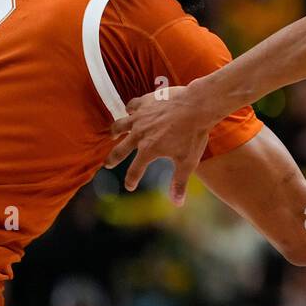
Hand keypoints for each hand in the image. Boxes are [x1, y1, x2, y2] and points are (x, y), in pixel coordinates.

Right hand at [105, 83, 216, 205]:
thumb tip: (177, 203)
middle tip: (108, 164)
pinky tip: (131, 110)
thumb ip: (179, 182)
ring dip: (115, 131)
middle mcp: (139, 134)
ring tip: (113, 134)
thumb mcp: (188, 162)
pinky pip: (132, 106)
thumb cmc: (194, 135)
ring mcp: (141, 117)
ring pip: (121, 125)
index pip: (135, 170)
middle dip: (113, 158)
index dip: (131, 180)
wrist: (197, 106)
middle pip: (120, 149)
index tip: (130, 187)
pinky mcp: (145, 101)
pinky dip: (130, 109)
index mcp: (149, 150)